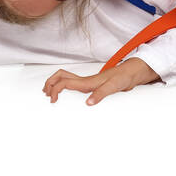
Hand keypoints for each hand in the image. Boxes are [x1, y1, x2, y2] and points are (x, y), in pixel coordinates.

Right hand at [42, 58, 160, 105]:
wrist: (131, 73)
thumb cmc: (123, 78)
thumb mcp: (113, 86)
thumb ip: (101, 93)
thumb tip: (88, 102)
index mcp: (87, 82)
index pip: (65, 82)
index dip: (55, 90)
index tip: (52, 100)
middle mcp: (85, 81)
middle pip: (61, 76)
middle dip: (50, 83)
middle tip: (45, 93)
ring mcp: (88, 83)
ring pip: (66, 79)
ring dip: (55, 83)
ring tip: (49, 93)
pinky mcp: (92, 86)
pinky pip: (73, 84)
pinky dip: (64, 86)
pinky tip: (66, 95)